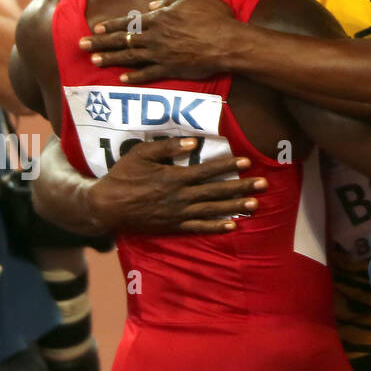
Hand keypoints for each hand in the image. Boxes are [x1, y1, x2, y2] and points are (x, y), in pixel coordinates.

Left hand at [81, 0, 239, 83]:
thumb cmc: (213, 16)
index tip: (95, 28)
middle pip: (122, 40)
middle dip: (100, 43)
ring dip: (110, 59)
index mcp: (159, 18)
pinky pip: (148, 75)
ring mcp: (161, 54)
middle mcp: (155, 36)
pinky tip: (121, 79)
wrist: (227, 42)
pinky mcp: (170, 70)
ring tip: (93, 61)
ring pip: (129, 57)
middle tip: (81, 46)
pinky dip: (134, 77)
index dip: (110, 25)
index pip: (128, 21)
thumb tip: (152, 6)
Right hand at [89, 138, 266, 233]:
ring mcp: (178, 213)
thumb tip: (194, 143)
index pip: (207, 171)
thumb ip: (167, 148)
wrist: (107, 206)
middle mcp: (180, 196)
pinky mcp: (173, 226)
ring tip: (255, 205)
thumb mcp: (140, 154)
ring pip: (212, 210)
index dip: (227, 166)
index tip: (246, 162)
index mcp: (174, 177)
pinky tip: (232, 226)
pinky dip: (215, 227)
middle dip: (241, 187)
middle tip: (263, 184)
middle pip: (216, 191)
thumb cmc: (123, 176)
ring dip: (234, 207)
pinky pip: (198, 227)